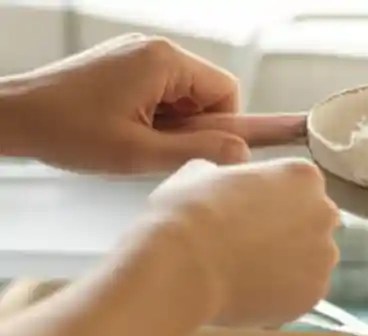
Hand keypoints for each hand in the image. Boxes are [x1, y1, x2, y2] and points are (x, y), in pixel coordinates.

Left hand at [0, 34, 303, 172]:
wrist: (12, 116)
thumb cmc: (68, 132)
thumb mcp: (140, 153)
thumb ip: (198, 151)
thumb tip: (242, 154)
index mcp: (164, 61)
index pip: (227, 92)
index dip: (222, 127)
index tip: (196, 150)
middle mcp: (153, 48)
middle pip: (206, 92)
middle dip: (192, 125)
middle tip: (157, 149)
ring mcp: (135, 52)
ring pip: (182, 94)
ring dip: (170, 123)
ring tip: (135, 140)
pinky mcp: (120, 62)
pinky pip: (159, 89)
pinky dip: (153, 114)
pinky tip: (124, 129)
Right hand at [142, 159, 340, 326]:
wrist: (184, 266)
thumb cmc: (187, 211)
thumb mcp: (200, 172)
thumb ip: (229, 168)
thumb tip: (232, 169)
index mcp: (303, 177)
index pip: (298, 187)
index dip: (271, 201)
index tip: (247, 212)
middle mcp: (324, 214)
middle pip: (312, 222)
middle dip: (289, 232)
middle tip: (250, 244)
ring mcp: (324, 257)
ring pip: (311, 260)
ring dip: (288, 264)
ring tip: (247, 272)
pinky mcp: (315, 294)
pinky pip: (301, 292)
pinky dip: (282, 294)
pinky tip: (251, 292)